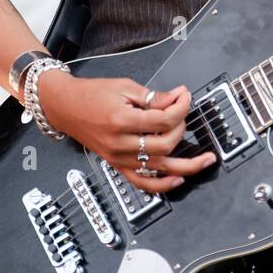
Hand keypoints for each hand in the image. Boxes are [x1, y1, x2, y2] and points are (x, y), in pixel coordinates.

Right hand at [36, 71, 216, 193]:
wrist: (65, 107)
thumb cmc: (91, 94)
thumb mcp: (124, 87)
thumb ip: (153, 97)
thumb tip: (177, 99)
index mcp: (121, 121)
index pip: (163, 120)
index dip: (181, 106)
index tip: (185, 96)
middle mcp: (120, 144)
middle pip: (165, 145)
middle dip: (182, 128)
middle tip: (183, 113)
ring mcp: (119, 158)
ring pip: (159, 168)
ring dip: (186, 165)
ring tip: (206, 160)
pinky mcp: (118, 165)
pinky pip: (142, 182)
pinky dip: (162, 185)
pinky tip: (178, 180)